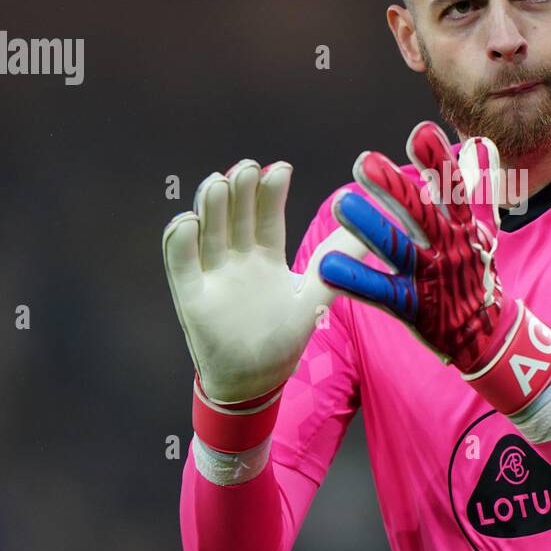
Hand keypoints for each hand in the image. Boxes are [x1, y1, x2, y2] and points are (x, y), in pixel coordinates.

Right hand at [162, 159, 366, 405]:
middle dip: (241, 191)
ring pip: (208, 232)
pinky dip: (180, 243)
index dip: (271, 192)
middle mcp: (236, 259)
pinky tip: (187, 221)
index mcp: (265, 256)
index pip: (266, 215)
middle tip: (248, 166)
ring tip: (220, 182)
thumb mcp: (316, 293)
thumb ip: (339, 256)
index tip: (280, 168)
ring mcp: (212, 276)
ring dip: (212, 207)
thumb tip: (370, 219)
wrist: (257, 384)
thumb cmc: (283, 337)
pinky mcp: (191, 298)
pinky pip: (180, 266)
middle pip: (236, 216)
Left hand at [319, 122, 550, 414]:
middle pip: (421, 214)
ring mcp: (430, 278)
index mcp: (462, 226)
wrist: (487, 333)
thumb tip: (482, 142)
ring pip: (398, 250)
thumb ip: (477, 185)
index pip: (452, 189)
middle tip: (364, 161)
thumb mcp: (480, 227)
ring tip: (341, 203)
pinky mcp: (415, 308)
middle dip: (394, 188)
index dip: (438, 161)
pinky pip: (382, 292)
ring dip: (370, 227)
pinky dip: (356, 279)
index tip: (419, 132)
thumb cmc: (475, 269)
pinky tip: (327, 266)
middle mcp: (448, 248)